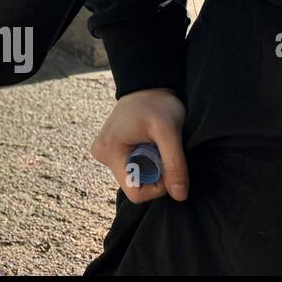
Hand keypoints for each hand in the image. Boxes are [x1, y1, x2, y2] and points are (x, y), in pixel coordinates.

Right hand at [90, 87, 188, 202]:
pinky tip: (148, 144)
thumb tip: (179, 196)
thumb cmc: (157, 104)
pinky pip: (131, 168)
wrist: (146, 85)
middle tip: (162, 149)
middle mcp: (101, 155)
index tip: (167, 164)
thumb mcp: (169, 132)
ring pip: (134, 177)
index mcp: (109, 152)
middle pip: (135, 185)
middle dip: (154, 174)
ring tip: (155, 143)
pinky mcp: (111, 150)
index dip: (158, 186)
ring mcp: (104, 152)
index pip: (136, 192)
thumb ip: (175, 164)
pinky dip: (145, 161)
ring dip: (151, 167)